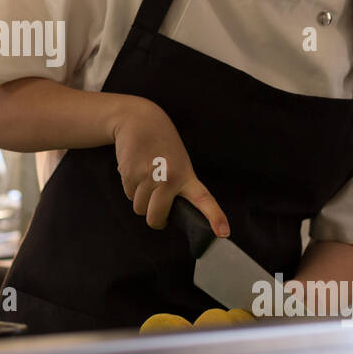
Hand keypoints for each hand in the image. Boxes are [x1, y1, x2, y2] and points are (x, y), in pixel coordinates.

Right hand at [110, 96, 230, 236]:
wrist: (139, 121)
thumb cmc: (162, 145)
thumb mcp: (178, 163)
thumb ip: (176, 187)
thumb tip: (166, 214)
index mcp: (186, 176)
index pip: (204, 199)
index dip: (215, 217)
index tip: (223, 232)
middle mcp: (169, 178)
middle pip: (155, 217)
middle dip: (154, 219)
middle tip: (156, 210)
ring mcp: (148, 176)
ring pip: (139, 208)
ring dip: (140, 200)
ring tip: (145, 178)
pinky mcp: (129, 173)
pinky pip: (129, 195)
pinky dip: (131, 188)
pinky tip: (135, 171)